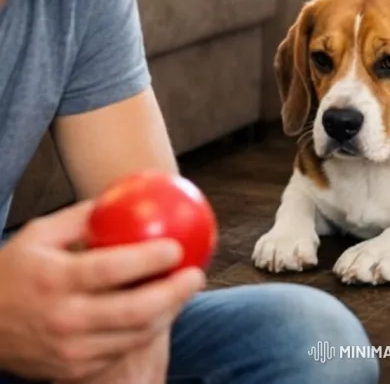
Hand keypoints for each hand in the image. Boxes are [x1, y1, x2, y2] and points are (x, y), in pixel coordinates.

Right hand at [0, 201, 205, 380]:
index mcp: (55, 280)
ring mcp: (70, 350)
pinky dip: (148, 331)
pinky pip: (123, 351)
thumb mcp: (39, 234)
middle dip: (175, 292)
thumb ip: (82, 216)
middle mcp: (64, 319)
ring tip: (185, 291)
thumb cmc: (14, 272)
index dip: (149, 259)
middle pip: (134, 311)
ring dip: (169, 312)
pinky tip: (162, 310)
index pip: (112, 270)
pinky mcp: (75, 369)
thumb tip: (123, 198)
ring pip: (135, 336)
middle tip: (196, 274)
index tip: (177, 247)